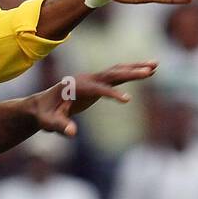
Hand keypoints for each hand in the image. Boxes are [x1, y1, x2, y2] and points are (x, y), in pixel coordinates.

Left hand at [30, 62, 156, 136]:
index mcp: (75, 87)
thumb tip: (72, 133)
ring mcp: (93, 79)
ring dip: (136, 68)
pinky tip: (148, 71)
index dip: (111, 94)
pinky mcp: (98, 82)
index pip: (97, 89)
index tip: (128, 100)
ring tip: (156, 65)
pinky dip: (132, 72)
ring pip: (117, 71)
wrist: (41, 105)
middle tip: (150, 71)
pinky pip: (118, 76)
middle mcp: (86, 79)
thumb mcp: (49, 122)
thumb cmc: (45, 115)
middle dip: (130, 73)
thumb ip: (59, 126)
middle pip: (111, 74)